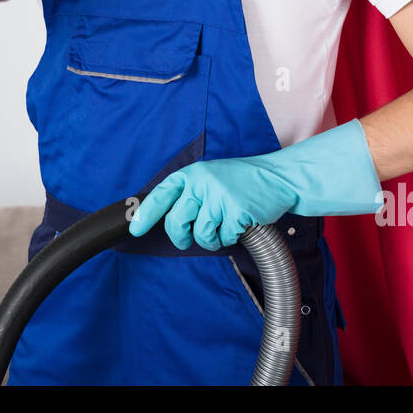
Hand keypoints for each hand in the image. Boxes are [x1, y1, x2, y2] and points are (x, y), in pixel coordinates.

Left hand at [126, 118, 384, 251]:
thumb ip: (190, 194)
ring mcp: (219, 196)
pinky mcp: (235, 210)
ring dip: (212, 238)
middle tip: (190, 238)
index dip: (145, 214)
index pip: (161, 195)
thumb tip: (166, 219)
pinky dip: (230, 237)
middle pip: (176, 222)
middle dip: (182, 236)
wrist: (278, 178)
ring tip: (225, 225)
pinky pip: (223, 237)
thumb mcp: (211, 178)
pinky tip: (240, 223)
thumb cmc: (242, 181)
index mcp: (192, 173)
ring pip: (201, 235)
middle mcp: (202, 182)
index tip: (135, 229)